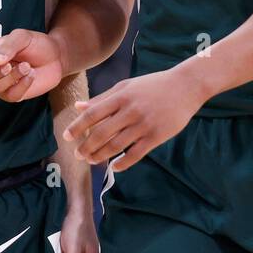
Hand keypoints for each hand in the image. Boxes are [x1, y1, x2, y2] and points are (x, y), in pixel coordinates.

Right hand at [0, 28, 63, 101]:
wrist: (56, 57)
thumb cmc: (36, 43)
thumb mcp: (23, 37)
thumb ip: (8, 46)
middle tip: (8, 65)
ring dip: (12, 77)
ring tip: (28, 66)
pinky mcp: (12, 94)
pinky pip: (10, 95)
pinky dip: (21, 85)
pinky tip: (31, 75)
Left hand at [62, 69, 205, 171]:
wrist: (185, 86)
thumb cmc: (153, 85)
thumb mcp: (126, 86)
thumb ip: (102, 98)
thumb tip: (78, 107)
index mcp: (121, 96)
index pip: (92, 114)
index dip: (77, 127)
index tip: (66, 137)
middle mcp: (130, 111)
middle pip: (101, 133)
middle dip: (86, 146)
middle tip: (78, 155)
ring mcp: (143, 124)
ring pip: (116, 145)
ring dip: (100, 156)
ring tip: (91, 161)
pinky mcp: (156, 136)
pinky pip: (135, 154)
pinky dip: (122, 163)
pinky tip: (114, 167)